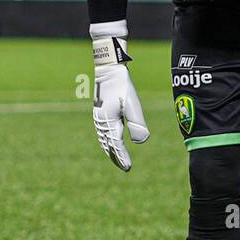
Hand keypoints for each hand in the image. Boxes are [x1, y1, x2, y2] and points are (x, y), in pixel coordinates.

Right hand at [91, 35, 148, 170]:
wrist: (109, 71)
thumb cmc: (122, 87)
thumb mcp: (132, 105)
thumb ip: (137, 124)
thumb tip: (141, 142)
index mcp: (109, 122)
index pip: (117, 145)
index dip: (123, 157)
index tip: (128, 168)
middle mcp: (101, 122)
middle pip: (108, 145)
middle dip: (116, 157)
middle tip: (125, 168)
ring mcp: (99, 118)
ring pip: (104, 140)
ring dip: (111, 151)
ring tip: (119, 160)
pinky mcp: (99, 114)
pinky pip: (102, 133)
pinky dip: (106, 142)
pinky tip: (110, 143)